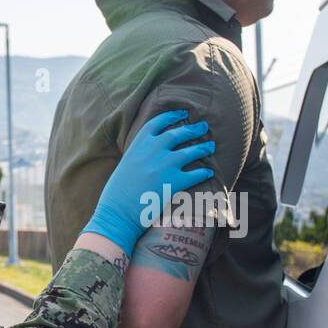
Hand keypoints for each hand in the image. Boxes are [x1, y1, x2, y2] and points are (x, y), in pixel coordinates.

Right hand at [81, 109, 215, 253]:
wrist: (116, 214)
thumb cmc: (117, 194)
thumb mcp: (126, 165)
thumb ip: (140, 154)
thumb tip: (152, 151)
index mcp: (138, 145)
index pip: (158, 123)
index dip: (173, 116)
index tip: (183, 113)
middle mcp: (151, 151)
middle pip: (177, 134)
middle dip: (193, 129)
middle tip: (204, 127)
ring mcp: (163, 166)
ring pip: (189, 152)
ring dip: (203, 148)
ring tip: (211, 146)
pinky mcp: (172, 183)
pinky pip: (194, 175)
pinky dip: (203, 172)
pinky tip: (209, 172)